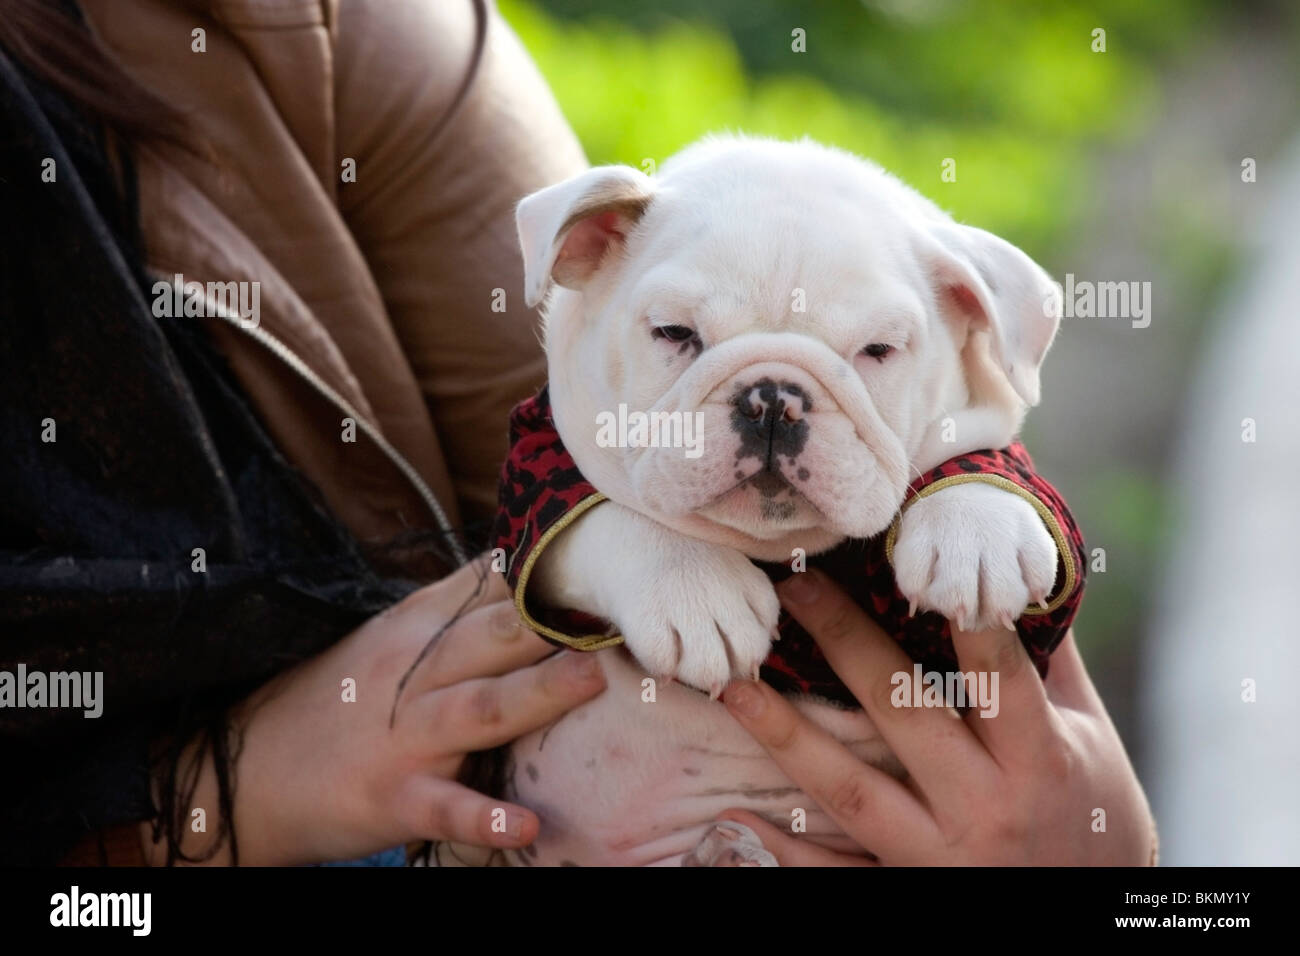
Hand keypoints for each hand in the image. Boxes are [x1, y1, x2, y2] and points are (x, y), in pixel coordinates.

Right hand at [141, 555, 605, 864]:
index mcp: (414, 630)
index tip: (607, 561)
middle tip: (620, 613)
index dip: (546, 575)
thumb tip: (514, 558)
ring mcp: (404, 738)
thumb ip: (453, 604)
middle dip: (554, 622)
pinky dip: (485, 819)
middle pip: (491, 637)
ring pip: (479, 709)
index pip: (486, 588)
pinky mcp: (395, 798)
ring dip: (535, 693)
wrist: (243, 773)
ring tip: (590, 680)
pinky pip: (445, 808)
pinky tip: (526, 823)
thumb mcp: (388, 640)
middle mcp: (412, 675)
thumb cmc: (336, 701)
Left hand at [717, 568, 1155, 865]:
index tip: (913, 556)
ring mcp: (939, 857)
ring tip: (735, 688)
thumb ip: (1050, 663)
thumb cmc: (1093, 815)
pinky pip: (836, 875)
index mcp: (1039, 760)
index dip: (962, 616)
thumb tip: (1021, 572)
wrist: (1095, 923)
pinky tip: (733, 815)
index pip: (999, 676)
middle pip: (905, 714)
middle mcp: (985, 808)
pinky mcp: (907, 892)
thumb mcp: (1090, 738)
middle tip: (796, 586)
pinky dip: (784, 850)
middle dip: (846, 643)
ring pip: (854, 792)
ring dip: (788, 737)